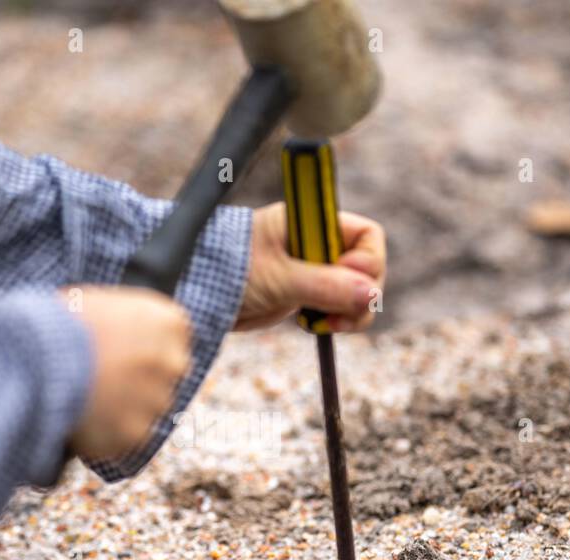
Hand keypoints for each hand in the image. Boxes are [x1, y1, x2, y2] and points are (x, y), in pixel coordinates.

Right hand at [66, 286, 191, 460]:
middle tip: (105, 382)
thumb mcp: (101, 305)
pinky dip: (105, 434)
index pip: (174, 340)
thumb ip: (126, 325)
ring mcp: (156, 401)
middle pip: (166, 377)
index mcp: (167, 322)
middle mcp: (172, 362)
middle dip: (141, 381)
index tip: (122, 353)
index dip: (144, 348)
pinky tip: (80, 418)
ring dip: (123, 410)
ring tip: (85, 400)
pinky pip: (124, 437)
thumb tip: (126, 340)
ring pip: (146, 411)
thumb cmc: (57, 323)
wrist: (34, 359)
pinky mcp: (135, 435)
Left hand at [236, 202, 386, 333]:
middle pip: (367, 267)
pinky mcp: (306, 295)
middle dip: (363, 293)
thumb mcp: (280, 278)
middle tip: (343, 313)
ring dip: (353, 312)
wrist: (197, 293)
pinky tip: (318, 327)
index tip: (347, 278)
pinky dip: (338, 320)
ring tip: (331, 325)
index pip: (366, 235)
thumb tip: (371, 296)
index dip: (367, 259)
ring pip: (357, 292)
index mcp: (312, 223)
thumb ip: (325, 285)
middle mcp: (317, 244)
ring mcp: (314, 270)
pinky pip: (338, 308)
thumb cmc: (230, 271)